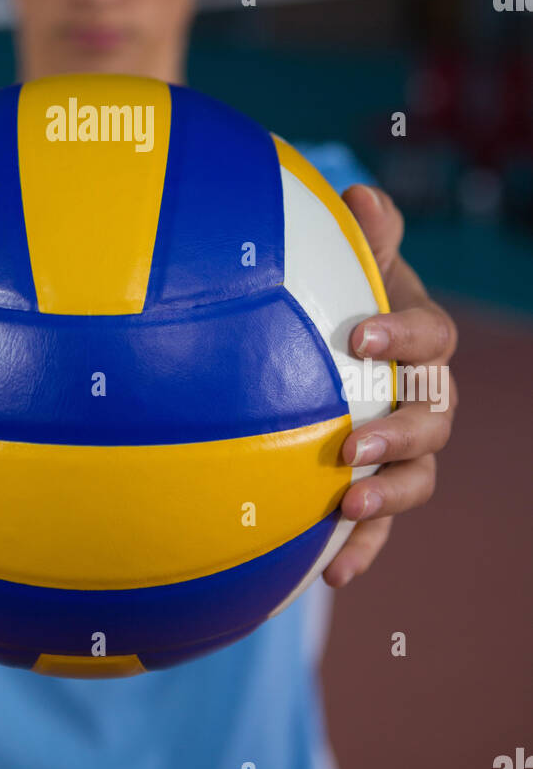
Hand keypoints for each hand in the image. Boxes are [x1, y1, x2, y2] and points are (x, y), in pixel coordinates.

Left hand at [322, 184, 457, 587]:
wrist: (332, 346)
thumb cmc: (343, 295)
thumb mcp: (350, 261)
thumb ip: (364, 233)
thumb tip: (361, 193)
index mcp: (420, 337)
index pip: (430, 335)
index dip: (402, 336)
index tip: (357, 336)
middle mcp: (426, 395)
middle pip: (435, 418)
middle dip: (398, 432)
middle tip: (351, 443)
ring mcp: (408, 446)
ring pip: (420, 476)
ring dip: (389, 495)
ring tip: (346, 507)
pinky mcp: (382, 487)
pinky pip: (383, 525)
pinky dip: (365, 548)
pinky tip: (333, 575)